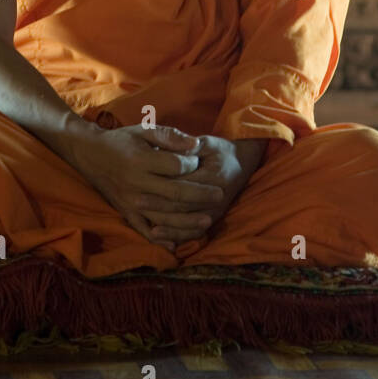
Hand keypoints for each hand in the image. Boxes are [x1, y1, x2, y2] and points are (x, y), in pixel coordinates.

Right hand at [71, 122, 225, 250]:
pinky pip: (144, 230)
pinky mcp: (125, 213)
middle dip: (200, 196)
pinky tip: (177, 245)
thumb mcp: (143, 130)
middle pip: (174, 194)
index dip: (192, 164)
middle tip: (220, 194)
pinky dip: (161, 240)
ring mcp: (130, 202)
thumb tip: (196, 146)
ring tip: (208, 219)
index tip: (200, 160)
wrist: (89, 154)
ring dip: (188, 221)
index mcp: (140, 161)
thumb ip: (170, 136)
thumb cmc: (121, 140)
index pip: (175, 167)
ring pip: (163, 217)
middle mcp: (135, 184)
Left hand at [136, 134, 253, 245]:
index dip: (165, 184)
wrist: (241, 164)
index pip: (186, 183)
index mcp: (215, 176)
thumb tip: (171, 149)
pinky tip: (156, 235)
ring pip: (186, 222)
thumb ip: (190, 146)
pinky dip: (174, 235)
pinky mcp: (211, 218)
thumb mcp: (208, 142)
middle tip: (135, 200)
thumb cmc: (221, 151)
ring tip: (143, 219)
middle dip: (158, 204)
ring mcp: (214, 211)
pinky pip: (192, 232)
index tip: (144, 181)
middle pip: (183, 205)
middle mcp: (216, 198)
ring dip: (164, 223)